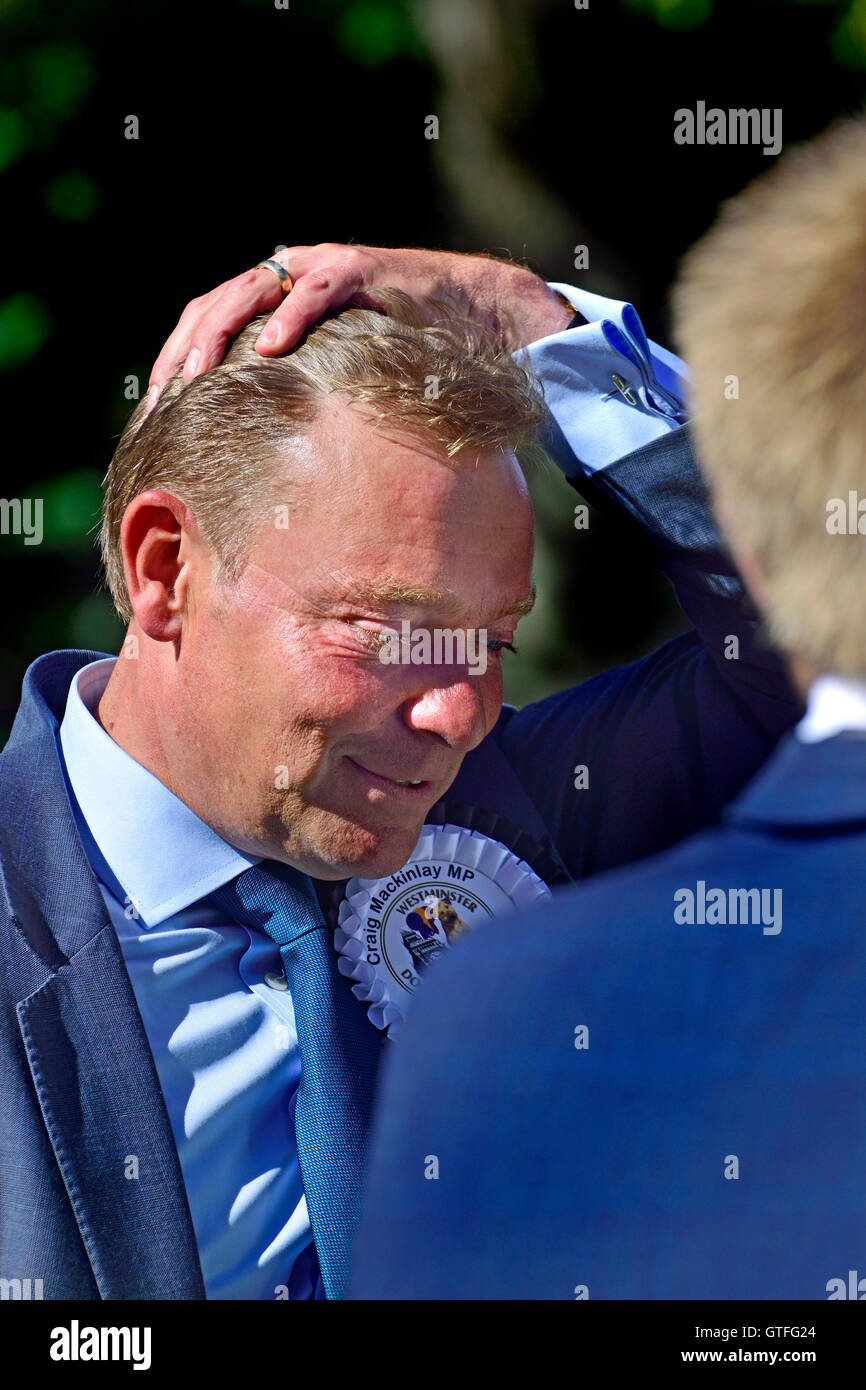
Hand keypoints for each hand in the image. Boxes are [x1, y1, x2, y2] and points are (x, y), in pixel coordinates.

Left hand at [146, 243, 572, 409]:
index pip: (207, 318)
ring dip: (220, 332)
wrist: (473, 310)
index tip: (155, 404)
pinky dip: (290, 316)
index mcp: (273, 296)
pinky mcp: (359, 270)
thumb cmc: (407, 350)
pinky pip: (316, 290)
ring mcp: (320, 267)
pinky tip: (268, 348)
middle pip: (213, 301)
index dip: (176, 357)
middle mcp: (288, 274)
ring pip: (250, 289)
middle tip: (164, 395)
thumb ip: (298, 390)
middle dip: (184, 349)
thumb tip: (260, 447)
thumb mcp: (337, 373)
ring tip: (199, 373)